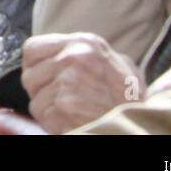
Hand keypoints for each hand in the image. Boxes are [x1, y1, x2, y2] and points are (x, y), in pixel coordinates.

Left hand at [21, 32, 143, 133]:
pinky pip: (42, 115)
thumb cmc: (130, 101)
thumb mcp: (119, 66)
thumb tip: (66, 50)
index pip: (32, 48)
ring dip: (49, 109)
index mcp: (85, 43)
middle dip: (41, 91)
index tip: (44, 78)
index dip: (34, 67)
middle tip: (62, 100)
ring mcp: (68, 81)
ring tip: (73, 111)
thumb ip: (91, 55)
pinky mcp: (65, 106)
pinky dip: (53, 122)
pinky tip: (73, 120)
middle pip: (29, 75)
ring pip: (35, 97)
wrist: (141, 127)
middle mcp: (74, 57)